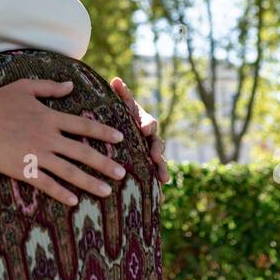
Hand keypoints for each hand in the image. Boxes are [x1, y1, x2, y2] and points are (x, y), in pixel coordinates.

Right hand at [0, 78, 127, 207]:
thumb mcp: (25, 87)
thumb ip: (50, 87)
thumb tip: (71, 85)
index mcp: (50, 117)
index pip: (83, 125)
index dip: (103, 132)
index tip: (120, 139)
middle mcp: (47, 136)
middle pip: (82, 151)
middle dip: (104, 163)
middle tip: (123, 174)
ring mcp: (35, 153)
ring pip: (69, 170)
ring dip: (89, 182)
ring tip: (107, 191)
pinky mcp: (21, 168)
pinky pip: (46, 183)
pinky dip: (61, 192)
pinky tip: (74, 201)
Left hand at [110, 77, 169, 197]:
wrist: (117, 136)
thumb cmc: (118, 117)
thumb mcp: (118, 108)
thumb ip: (121, 96)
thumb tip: (116, 79)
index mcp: (141, 122)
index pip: (149, 122)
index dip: (147, 125)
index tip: (144, 129)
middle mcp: (148, 139)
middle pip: (157, 144)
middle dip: (156, 150)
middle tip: (154, 156)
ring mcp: (149, 154)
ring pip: (159, 162)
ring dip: (161, 169)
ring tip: (163, 178)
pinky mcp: (148, 170)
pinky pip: (154, 179)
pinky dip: (158, 189)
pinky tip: (160, 200)